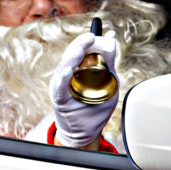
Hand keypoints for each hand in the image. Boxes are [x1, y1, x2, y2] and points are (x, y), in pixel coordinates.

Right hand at [49, 29, 118, 148]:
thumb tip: (111, 37)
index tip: (103, 35)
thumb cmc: (95, 108)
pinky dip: (64, 77)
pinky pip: (60, 86)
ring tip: (80, 47)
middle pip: (71, 54)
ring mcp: (61, 86)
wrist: (84, 134)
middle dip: (82, 44)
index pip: (80, 49)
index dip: (91, 40)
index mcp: (76, 69)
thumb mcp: (107, 81)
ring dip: (72, 56)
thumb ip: (108, 61)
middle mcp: (66, 75)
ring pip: (64, 66)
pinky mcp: (60, 99)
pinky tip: (68, 70)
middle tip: (92, 37)